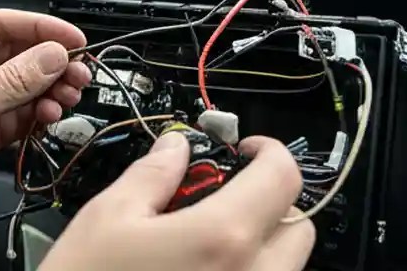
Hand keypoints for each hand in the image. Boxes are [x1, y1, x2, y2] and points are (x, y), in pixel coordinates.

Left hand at [0, 9, 91, 239]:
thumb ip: (10, 82)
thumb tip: (52, 56)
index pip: (2, 25)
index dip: (42, 28)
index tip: (75, 38)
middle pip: (19, 55)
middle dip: (52, 63)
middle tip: (79, 74)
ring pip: (24, 88)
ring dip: (48, 91)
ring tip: (65, 99)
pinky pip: (19, 118)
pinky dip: (38, 118)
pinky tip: (48, 119)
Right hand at [40, 133, 315, 270]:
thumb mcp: (108, 218)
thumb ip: (153, 176)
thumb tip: (176, 148)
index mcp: (224, 238)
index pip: (284, 177)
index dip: (270, 153)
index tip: (246, 151)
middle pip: (298, 228)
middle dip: (269, 204)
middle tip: (223, 200)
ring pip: (285, 269)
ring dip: (260, 247)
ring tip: (205, 247)